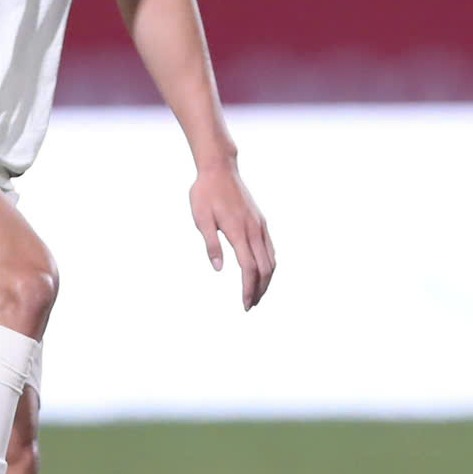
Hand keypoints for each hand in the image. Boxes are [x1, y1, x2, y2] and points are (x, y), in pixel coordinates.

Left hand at [190, 158, 274, 310]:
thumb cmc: (206, 193)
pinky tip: (263, 272)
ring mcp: (260, 225)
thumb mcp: (201, 219)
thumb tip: (219, 268)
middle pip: (265, 268)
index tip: (245, 305)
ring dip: (267, 280)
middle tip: (250, 305)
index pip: (249, 269)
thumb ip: (211, 244)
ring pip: (271, 259)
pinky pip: (270, 248)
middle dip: (259, 290)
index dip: (248, 289)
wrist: (219, 168)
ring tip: (257, 293)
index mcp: (238, 231)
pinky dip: (270, 264)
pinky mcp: (260, 221)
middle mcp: (254, 230)